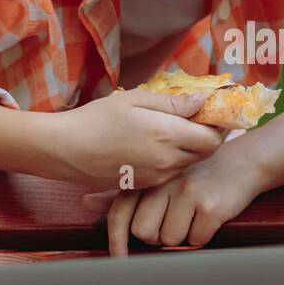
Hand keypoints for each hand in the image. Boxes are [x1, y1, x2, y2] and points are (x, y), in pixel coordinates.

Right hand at [45, 88, 225, 187]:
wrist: (65, 150)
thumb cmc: (97, 118)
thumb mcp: (135, 100)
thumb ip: (173, 102)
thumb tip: (204, 100)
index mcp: (167, 135)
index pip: (213, 137)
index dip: (218, 124)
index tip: (213, 111)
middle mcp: (167, 161)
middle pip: (206, 152)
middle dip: (208, 135)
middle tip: (199, 118)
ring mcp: (157, 176)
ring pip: (190, 163)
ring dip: (192, 147)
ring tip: (176, 128)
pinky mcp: (145, 185)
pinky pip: (172, 172)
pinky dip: (175, 158)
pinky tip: (158, 144)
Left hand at [81, 142, 267, 255]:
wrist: (243, 163)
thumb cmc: (196, 174)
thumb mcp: (159, 178)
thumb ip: (123, 193)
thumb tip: (85, 202)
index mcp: (149, 176)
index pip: (121, 212)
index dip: (116, 240)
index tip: (118, 259)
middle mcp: (165, 182)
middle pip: (144, 232)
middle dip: (158, 236)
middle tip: (176, 220)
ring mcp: (188, 192)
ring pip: (170, 239)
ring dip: (182, 236)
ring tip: (194, 215)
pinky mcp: (210, 206)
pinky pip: (195, 240)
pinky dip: (202, 236)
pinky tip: (209, 217)